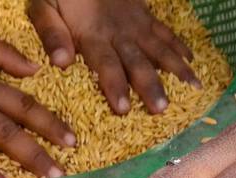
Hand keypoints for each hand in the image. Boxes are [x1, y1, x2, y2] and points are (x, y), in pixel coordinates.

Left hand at [27, 0, 199, 114]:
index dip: (115, 85)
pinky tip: (192, 61)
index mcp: (92, 35)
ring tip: (193, 88)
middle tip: (161, 109)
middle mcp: (118, 32)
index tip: (124, 108)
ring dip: (176, 68)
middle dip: (149, 86)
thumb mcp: (42, 6)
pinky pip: (165, 31)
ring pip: (159, 48)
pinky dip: (179, 46)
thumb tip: (61, 62)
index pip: (106, 64)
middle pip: (137, 62)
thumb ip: (50, 32)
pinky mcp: (144, 15)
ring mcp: (135, 23)